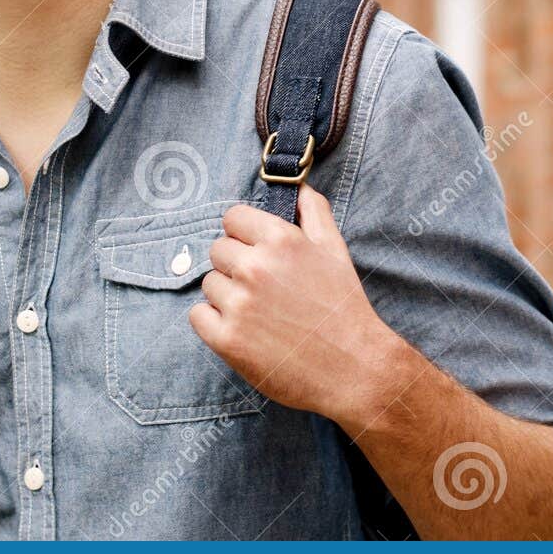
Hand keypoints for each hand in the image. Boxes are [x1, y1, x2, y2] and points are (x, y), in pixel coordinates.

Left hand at [188, 183, 404, 426]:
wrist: (353, 368)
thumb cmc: (343, 307)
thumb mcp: (335, 249)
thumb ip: (313, 210)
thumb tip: (297, 186)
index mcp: (280, 239)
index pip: (232, 218)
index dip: (244, 234)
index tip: (256, 251)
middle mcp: (255, 267)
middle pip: (217, 250)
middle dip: (236, 265)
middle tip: (264, 289)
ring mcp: (238, 304)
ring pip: (209, 284)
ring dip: (227, 295)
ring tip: (260, 313)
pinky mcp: (227, 339)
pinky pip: (198, 316)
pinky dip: (214, 322)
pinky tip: (243, 330)